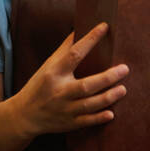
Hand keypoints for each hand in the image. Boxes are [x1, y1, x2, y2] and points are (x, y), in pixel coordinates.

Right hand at [12, 23, 127, 138]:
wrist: (24, 115)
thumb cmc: (39, 85)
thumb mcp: (48, 65)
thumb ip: (65, 49)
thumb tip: (80, 28)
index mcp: (54, 73)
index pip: (74, 54)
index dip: (89, 40)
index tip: (104, 27)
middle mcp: (59, 91)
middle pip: (85, 85)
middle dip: (107, 78)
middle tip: (125, 69)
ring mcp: (64, 109)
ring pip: (88, 105)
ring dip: (107, 97)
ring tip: (123, 89)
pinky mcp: (68, 123)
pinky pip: (86, 122)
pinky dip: (99, 118)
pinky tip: (112, 113)